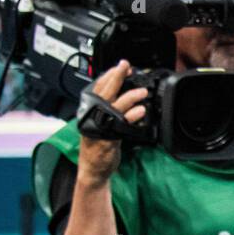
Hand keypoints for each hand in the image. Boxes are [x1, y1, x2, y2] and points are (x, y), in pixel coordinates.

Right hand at [77, 61, 148, 185]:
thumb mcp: (103, 123)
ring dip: (129, 97)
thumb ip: (111, 109)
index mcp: (91, 109)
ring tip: (142, 92)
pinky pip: (120, 125)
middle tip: (126, 66)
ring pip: (113, 106)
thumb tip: (124, 95)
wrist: (93, 169)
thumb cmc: (99, 146)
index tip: (122, 66)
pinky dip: (131, 117)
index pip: (99, 87)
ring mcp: (100, 126)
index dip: (110, 75)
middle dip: (116, 77)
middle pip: (105, 91)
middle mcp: (93, 115)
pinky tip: (140, 111)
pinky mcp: (108, 138)